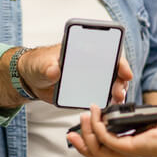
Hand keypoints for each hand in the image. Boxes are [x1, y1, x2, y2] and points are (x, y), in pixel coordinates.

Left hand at [18, 46, 132, 105]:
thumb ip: (47, 66)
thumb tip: (54, 70)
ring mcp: (90, 77)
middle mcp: (90, 62)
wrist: (31, 79)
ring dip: (117, 91)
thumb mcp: (41, 64)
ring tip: (116, 100)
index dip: (119, 61)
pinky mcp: (85, 90)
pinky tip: (107, 106)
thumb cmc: (38, 64)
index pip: (107, 52)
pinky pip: (100, 94)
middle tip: (118, 91)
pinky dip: (106, 100)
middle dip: (121, 80)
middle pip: (114, 69)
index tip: (124, 71)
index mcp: (82, 49)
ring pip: (111, 83)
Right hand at [68, 104, 156, 156]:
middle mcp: (132, 152)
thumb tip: (140, 109)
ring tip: (84, 116)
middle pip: (99, 154)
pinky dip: (98, 127)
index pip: (109, 148)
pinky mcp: (132, 149)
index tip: (84, 127)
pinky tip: (96, 115)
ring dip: (88, 133)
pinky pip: (107, 140)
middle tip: (71, 132)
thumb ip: (145, 114)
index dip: (93, 141)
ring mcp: (131, 152)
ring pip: (99, 150)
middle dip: (83, 143)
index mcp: (137, 146)